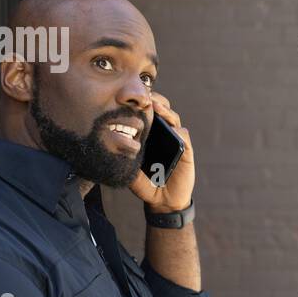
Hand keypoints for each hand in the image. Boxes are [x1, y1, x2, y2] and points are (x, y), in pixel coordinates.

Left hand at [129, 92, 195, 213]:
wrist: (162, 200)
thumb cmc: (145, 184)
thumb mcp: (130, 169)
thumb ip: (124, 157)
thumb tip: (111, 145)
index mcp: (150, 135)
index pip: (148, 114)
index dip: (142, 104)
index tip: (131, 97)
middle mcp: (165, 134)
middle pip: (162, 110)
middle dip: (155, 100)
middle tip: (145, 96)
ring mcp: (177, 141)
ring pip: (174, 119)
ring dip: (166, 111)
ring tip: (156, 105)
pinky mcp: (186, 151)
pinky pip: (184, 136)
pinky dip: (178, 131)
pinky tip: (171, 129)